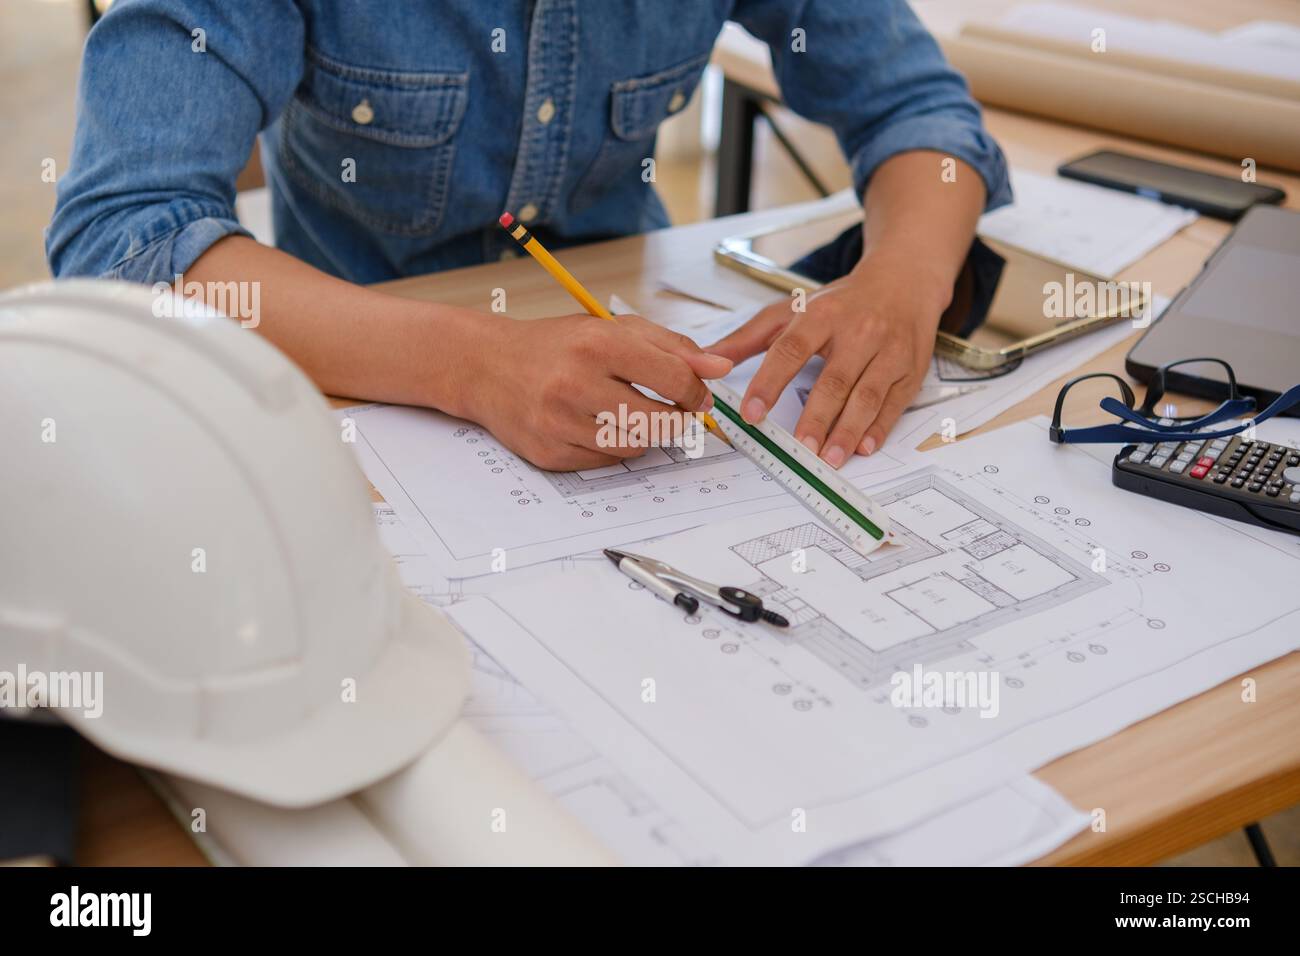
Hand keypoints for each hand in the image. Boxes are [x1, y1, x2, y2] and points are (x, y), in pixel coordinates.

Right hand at [467, 313, 731, 470]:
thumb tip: (720, 368)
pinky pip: (604, 462)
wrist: (486, 366)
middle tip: (673, 412)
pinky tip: (598, 426)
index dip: (695, 391)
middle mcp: (575, 383)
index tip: (697, 396)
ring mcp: (559, 423)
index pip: (673, 377)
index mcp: (597, 344)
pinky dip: (612, 448)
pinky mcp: (548, 453)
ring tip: (629, 414)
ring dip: (644, 435)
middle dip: (675, 421)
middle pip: (658, 422)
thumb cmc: (556, 346)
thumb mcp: (611, 330)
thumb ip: (670, 346)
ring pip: (634, 447)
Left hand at [707, 256, 949, 466]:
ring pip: (867, 395)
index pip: (791, 350)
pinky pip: (894, 403)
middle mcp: (858, 331)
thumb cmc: (841, 303)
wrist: (904, 281)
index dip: (770, 382)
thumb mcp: (793, 310)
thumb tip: (707, 359)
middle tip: (799, 448)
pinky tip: (863, 447)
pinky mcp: (910, 370)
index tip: (751, 412)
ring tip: (830, 458)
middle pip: (834, 379)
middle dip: (816, 417)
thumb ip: (749, 337)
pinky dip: (879, 428)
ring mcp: (888, 351)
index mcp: (822, 315)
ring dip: (848, 430)